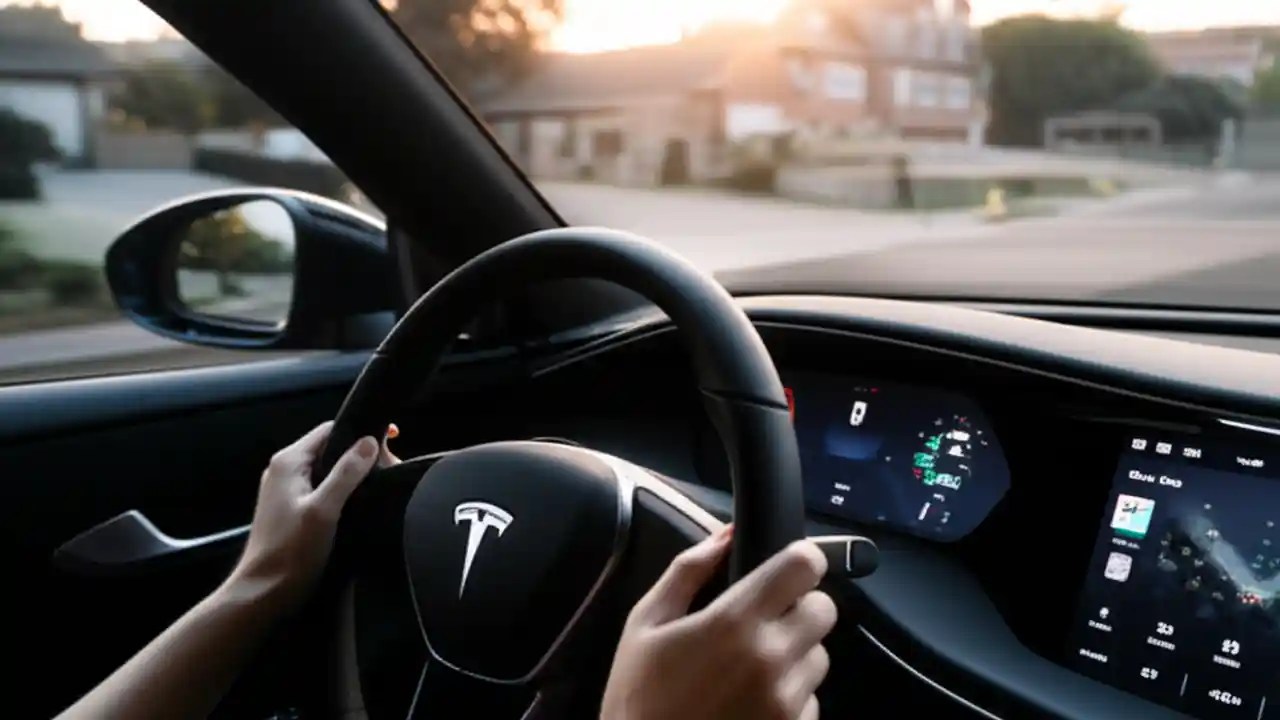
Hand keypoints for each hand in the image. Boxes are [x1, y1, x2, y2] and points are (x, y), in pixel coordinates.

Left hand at [227, 421, 398, 610]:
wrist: (264, 593)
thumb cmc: (290, 552)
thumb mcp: (324, 510)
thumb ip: (346, 474)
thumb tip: (370, 442)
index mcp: (289, 462)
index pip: (330, 430)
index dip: (360, 433)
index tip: (391, 440)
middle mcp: (285, 470)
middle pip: (331, 449)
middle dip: (361, 456)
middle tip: (390, 470)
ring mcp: (287, 491)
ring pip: (329, 470)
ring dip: (354, 476)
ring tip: (380, 487)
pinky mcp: (293, 509)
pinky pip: (323, 488)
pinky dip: (344, 491)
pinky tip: (360, 505)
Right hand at [601, 527, 835, 719]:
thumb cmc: (638, 698)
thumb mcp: (644, 624)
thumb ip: (687, 571)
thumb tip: (725, 534)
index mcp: (734, 623)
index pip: (803, 567)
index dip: (799, 559)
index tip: (786, 566)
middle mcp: (772, 660)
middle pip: (824, 610)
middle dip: (799, 608)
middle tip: (765, 621)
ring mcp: (787, 702)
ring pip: (819, 658)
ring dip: (795, 656)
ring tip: (751, 670)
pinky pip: (812, 702)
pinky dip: (791, 699)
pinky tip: (752, 704)